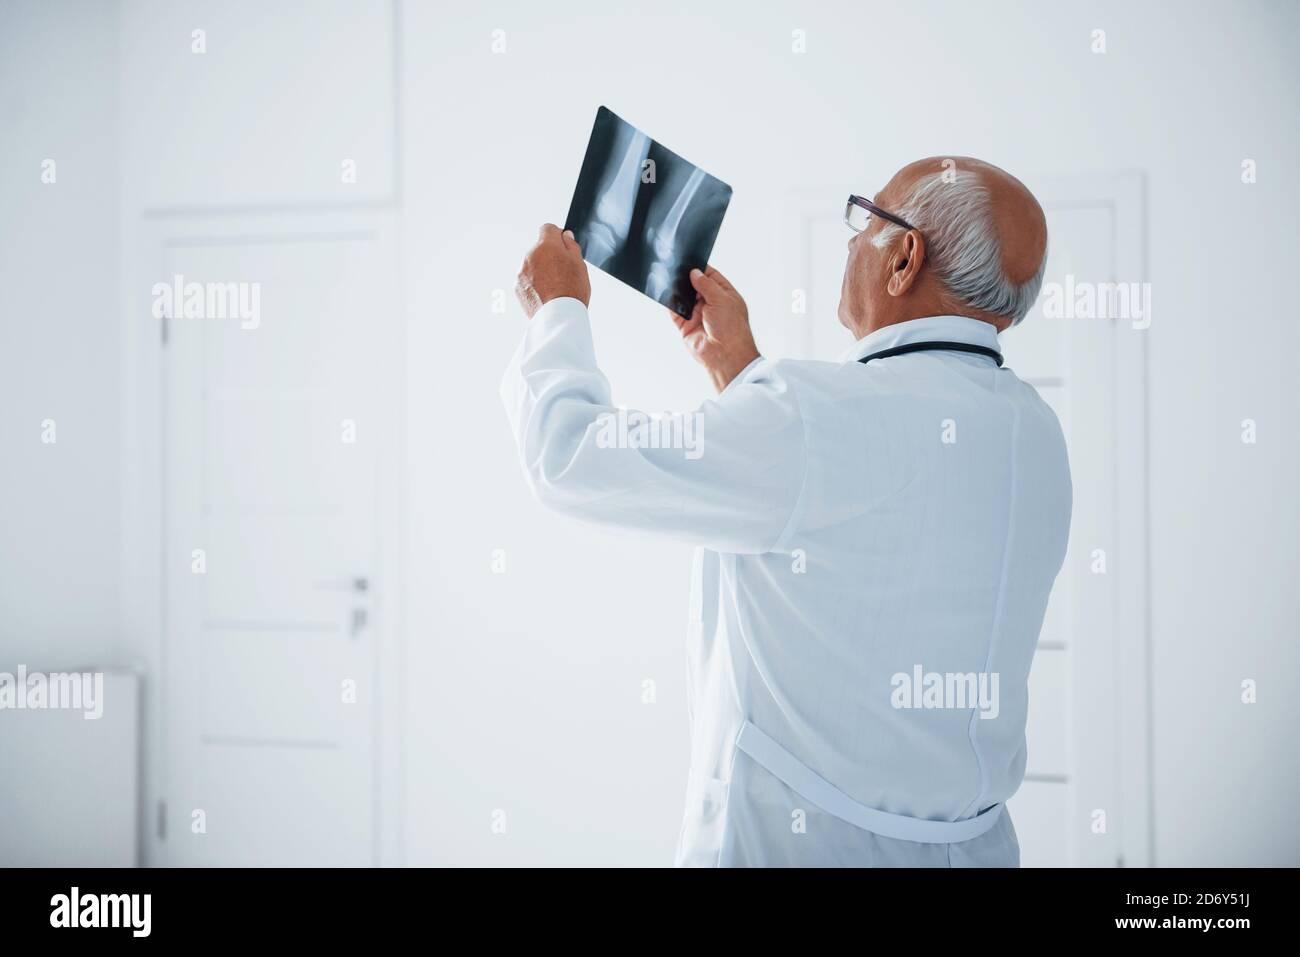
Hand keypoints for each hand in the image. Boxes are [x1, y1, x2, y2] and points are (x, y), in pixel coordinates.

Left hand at [516, 224, 590, 317]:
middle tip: (564, 272)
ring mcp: (522, 272)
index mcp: (546, 245)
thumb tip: (565, 236)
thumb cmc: (571, 291)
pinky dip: (535, 283)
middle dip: (550, 255)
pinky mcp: (517, 287)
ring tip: (556, 286)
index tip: (564, 246)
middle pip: (540, 248)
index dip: (558, 236)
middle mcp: (530, 255)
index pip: (548, 228)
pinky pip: (527, 279)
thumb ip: (571, 246)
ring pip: (533, 264)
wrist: (558, 316)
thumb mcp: (579, 264)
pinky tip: (547, 294)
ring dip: (542, 269)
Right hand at [671, 267, 759, 392]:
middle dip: (687, 279)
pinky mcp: (686, 326)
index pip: (711, 277)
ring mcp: (697, 315)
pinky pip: (675, 312)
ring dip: (678, 291)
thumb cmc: (732, 328)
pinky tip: (666, 295)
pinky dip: (670, 304)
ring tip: (670, 279)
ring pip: (684, 298)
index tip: (690, 260)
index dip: (701, 268)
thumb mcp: (722, 299)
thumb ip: (706, 284)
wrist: (726, 355)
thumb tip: (694, 273)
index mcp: (724, 295)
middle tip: (677, 268)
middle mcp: (711, 305)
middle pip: (695, 286)